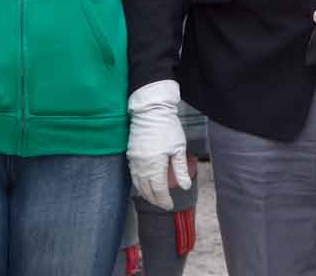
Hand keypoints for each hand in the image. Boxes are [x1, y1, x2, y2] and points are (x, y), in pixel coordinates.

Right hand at [127, 80, 190, 209]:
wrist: (150, 110)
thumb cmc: (167, 127)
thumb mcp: (178, 148)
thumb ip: (180, 169)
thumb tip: (185, 186)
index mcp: (155, 166)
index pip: (159, 191)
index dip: (164, 201)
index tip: (170, 205)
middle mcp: (142, 166)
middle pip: (147, 190)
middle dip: (155, 200)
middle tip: (163, 204)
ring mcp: (134, 161)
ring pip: (138, 185)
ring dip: (146, 194)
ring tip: (154, 198)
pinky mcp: (130, 155)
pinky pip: (133, 176)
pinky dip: (138, 184)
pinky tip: (143, 185)